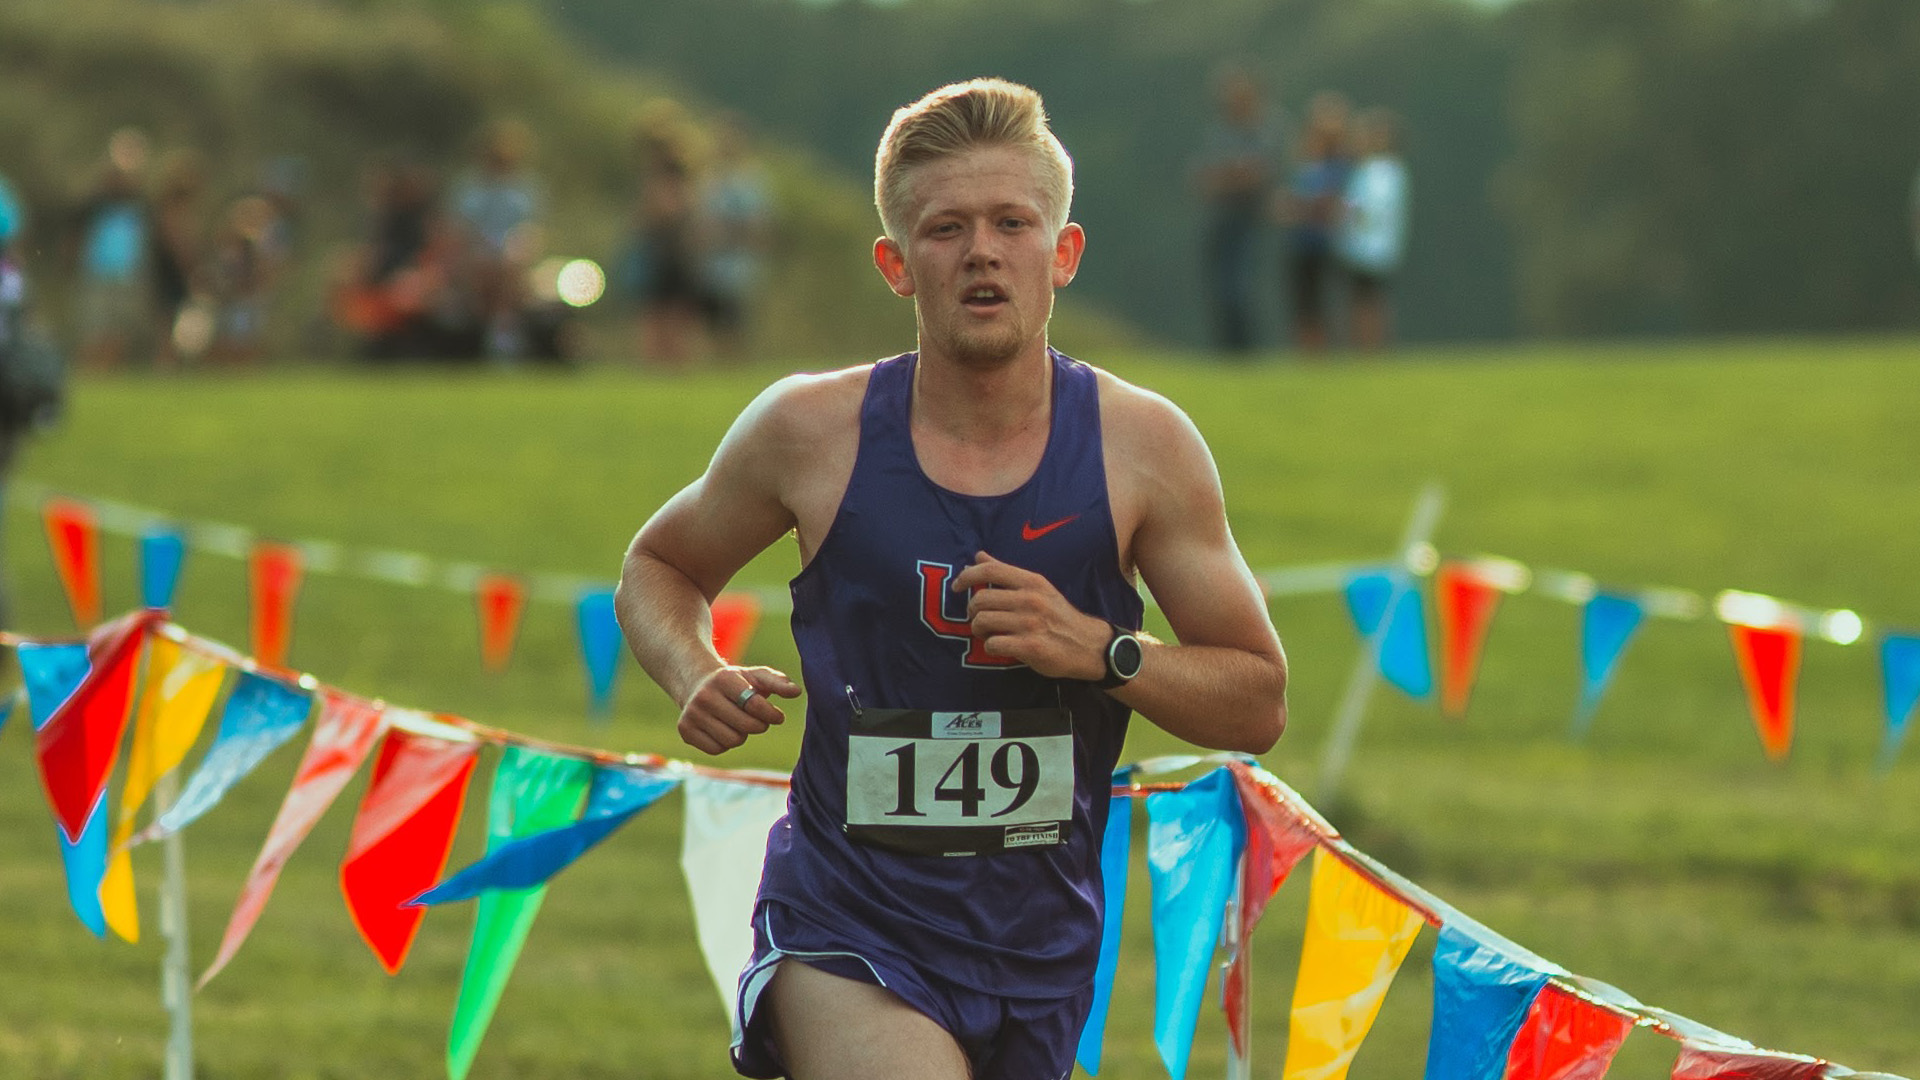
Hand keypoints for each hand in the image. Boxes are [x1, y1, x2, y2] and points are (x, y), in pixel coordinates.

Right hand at [678, 665, 800, 755]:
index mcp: (724, 679)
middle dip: (758, 725)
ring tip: (736, 721)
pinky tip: (722, 728)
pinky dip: (725, 743)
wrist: (697, 685)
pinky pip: (717, 749)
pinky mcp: (685, 731)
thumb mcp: (756, 676)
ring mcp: (692, 714)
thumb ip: (778, 682)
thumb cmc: (736, 683)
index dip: (772, 715)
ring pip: (732, 740)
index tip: (778, 716)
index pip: (755, 705)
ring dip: (741, 735)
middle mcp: (704, 696)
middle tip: (757, 719)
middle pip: (746, 726)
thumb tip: (796, 692)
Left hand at [951, 551, 1109, 680]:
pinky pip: (992, 644)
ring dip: (978, 630)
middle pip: (980, 599)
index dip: (967, 576)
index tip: (956, 586)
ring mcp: (1030, 624)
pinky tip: (999, 646)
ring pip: (982, 622)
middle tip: (978, 618)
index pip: (990, 570)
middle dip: (972, 611)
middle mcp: (1030, 600)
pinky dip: (990, 646)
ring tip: (987, 633)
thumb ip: (1006, 572)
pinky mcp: (1030, 647)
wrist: (1087, 645)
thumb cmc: (1058, 615)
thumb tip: (979, 555)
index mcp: (1032, 582)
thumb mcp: (1038, 588)